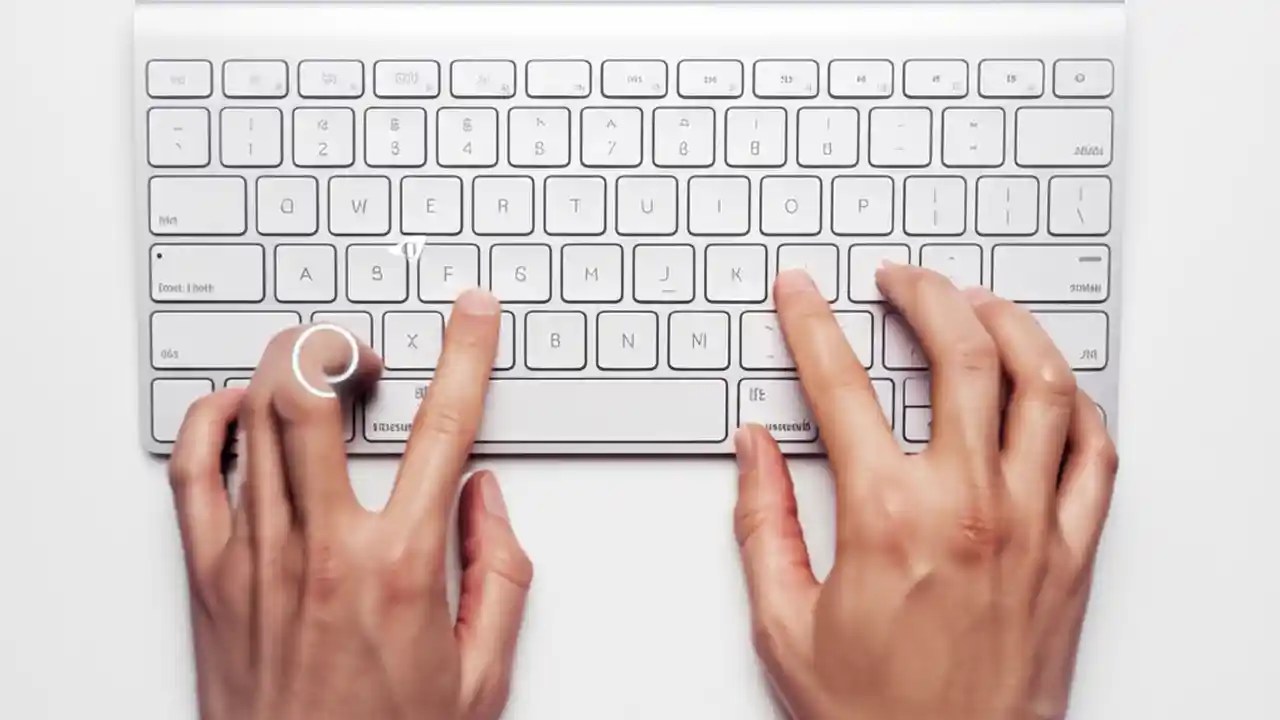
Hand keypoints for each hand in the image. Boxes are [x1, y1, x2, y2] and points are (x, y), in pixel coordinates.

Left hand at [166, 289, 531, 719]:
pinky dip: (211, 420)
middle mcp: (325, 549)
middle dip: (343, 347)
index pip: (443, 428)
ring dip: (289, 369)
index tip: (472, 312)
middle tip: (368, 354)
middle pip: (316, 398)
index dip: (465, 353)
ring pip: (257, 419)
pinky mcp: (210, 576)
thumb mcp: (480, 674)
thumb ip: (498, 574)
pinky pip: (193, 471)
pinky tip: (239, 409)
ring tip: (316, 368)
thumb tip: (484, 497)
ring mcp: (258, 557)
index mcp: (402, 566)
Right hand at [734, 267, 1118, 719]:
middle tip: (898, 277)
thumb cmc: (873, 715)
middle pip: (962, 354)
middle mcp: (969, 506)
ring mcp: (1034, 525)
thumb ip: (763, 523)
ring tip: (977, 303)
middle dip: (926, 293)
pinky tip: (1048, 388)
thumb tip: (755, 448)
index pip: (840, 384)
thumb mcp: (784, 622)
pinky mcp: (1073, 553)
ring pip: (1043, 385)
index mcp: (887, 517)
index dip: (811, 323)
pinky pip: (1097, 452)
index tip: (800, 293)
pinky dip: (1075, 404)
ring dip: (1009, 324)